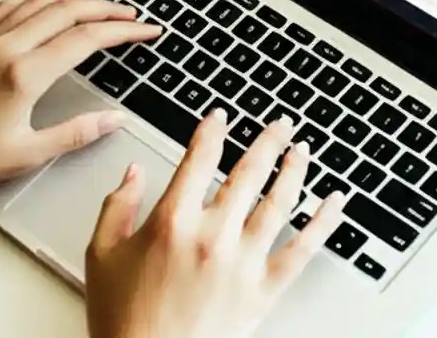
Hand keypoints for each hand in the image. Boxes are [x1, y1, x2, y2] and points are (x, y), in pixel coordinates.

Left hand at [0, 0, 161, 203]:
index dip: (123, 33)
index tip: (146, 30)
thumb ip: (77, 132)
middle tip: (133, 13)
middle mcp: (5, 49)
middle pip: (67, 12)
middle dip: (106, 9)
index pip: (86, 40)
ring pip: (39, 2)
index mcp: (23, 75)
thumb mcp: (28, 154)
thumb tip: (113, 119)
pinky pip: (10, 7)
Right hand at [86, 112, 347, 337]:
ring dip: (295, 169)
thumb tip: (133, 173)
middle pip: (249, 172)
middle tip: (280, 125)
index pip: (200, 159)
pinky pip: (303, 249)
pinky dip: (324, 223)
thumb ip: (116, 207)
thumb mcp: (101, 256)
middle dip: (268, 141)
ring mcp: (243, 261)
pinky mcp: (264, 289)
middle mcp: (213, 235)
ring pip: (280, 202)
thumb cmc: (125, 319)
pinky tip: (335, 203)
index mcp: (172, 222)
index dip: (212, 132)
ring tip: (301, 151)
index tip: (220, 118)